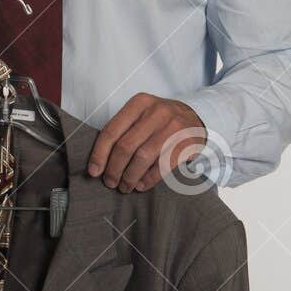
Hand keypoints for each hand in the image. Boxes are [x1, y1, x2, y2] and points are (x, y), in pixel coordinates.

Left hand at [88, 93, 205, 193]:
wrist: (196, 117)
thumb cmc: (160, 121)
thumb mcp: (142, 115)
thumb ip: (123, 131)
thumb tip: (100, 162)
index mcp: (140, 103)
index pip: (112, 131)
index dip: (100, 154)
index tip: (94, 171)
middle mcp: (156, 112)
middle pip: (126, 146)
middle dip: (114, 169)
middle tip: (110, 182)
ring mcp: (173, 127)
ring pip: (143, 157)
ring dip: (130, 177)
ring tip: (125, 187)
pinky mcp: (185, 143)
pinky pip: (162, 166)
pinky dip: (148, 179)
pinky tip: (141, 185)